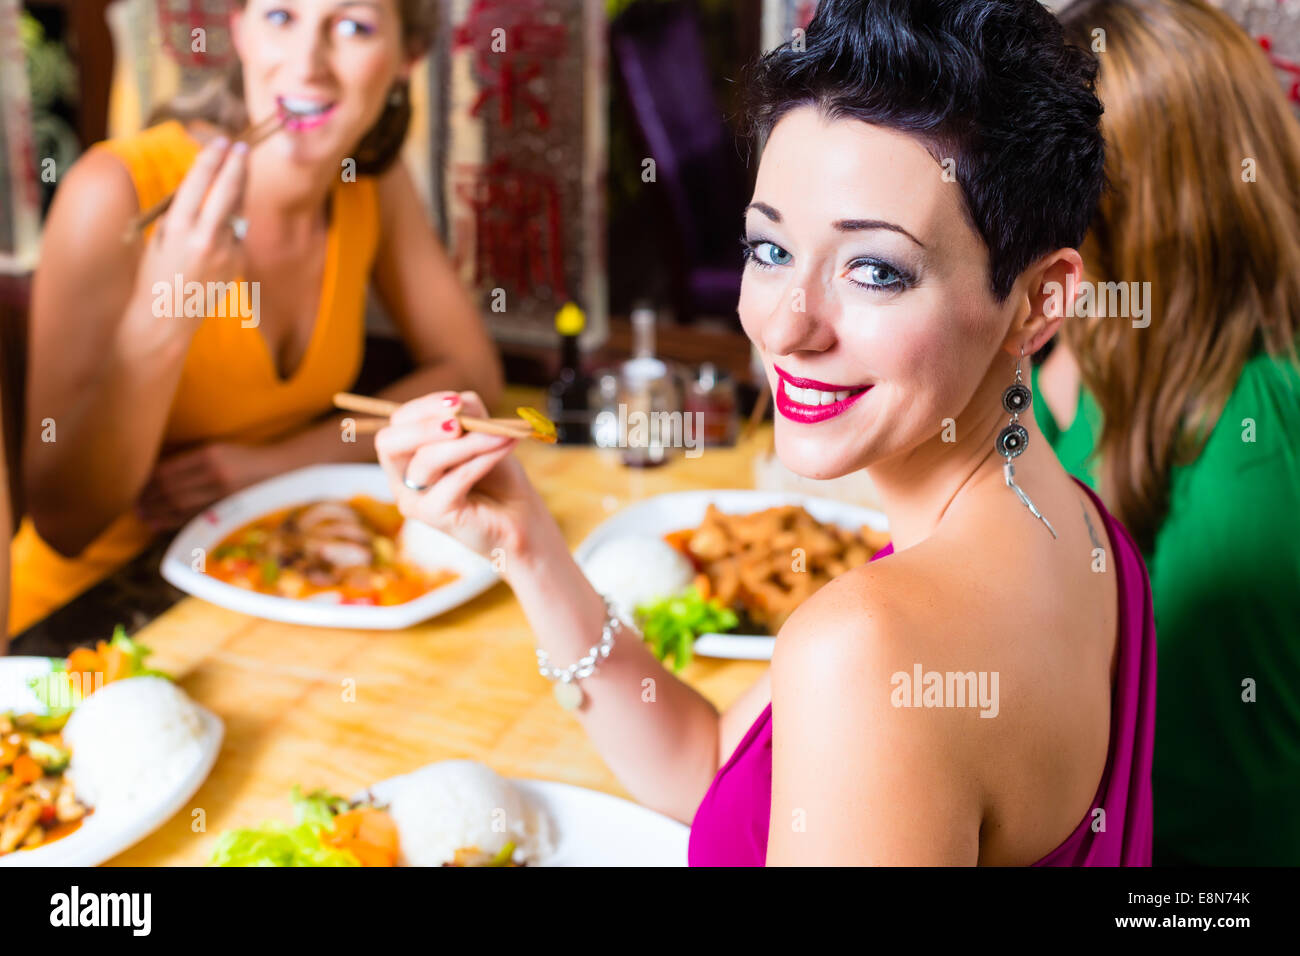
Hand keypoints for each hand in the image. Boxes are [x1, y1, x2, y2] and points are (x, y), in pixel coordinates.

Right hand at [133, 136, 248, 326]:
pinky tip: (219, 231)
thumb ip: (183, 211)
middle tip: (243, 146)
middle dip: (237, 165)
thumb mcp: (161, 235)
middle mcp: (204, 238)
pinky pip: (237, 233)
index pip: (199, 183)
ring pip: (238, 211)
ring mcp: (225, 252)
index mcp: (178, 228)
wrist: (168, 315)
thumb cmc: (156, 271)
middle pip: (228, 192)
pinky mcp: (238, 262)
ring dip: (239, 190)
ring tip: (239, 170)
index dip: (212, 158)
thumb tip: (205, 182)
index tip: (222, 141)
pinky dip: (232, 225)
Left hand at [135, 441, 276, 531]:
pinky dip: (175, 522)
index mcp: (209, 455)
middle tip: (133, 507)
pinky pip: (197, 517)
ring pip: (181, 506)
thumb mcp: (219, 450)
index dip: (147, 482)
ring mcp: (225, 494)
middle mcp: (216, 474)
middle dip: (149, 500)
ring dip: (158, 513)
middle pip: (171, 491)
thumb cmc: (245, 458)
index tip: (133, 488)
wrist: (282, 470)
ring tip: (143, 517)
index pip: (168, 471)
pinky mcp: (231, 509)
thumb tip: (155, 477)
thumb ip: (191, 462)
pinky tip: (161, 524)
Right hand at [375, 391, 550, 566]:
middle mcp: (401, 478)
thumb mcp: (482, 436)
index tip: (457, 400)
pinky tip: (505, 447)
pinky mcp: (434, 516)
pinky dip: (483, 458)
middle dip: (424, 425)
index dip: (425, 407)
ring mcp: (414, 500)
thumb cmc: (498, 478)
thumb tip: (458, 403)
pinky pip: (455, 479)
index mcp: (406, 455)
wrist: (521, 520)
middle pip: (389, 443)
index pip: (397, 423)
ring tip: (501, 434)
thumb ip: (468, 415)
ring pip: (428, 460)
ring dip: (469, 441)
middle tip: (459, 421)